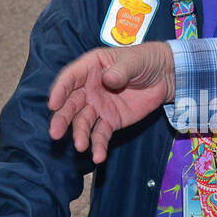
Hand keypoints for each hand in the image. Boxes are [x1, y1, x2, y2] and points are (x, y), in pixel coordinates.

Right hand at [48, 42, 174, 163]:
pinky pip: (101, 134)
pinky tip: (98, 156)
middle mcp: (89, 88)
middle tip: (55, 133)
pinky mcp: (110, 120)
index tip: (53, 104)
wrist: (164, 76)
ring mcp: (98, 106)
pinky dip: (98, 145)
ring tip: (80, 146)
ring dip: (79, 134)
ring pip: (83, 122)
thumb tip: (108, 79)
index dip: (60, 90)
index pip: (70, 78)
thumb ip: (121, 70)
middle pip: (70, 104)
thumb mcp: (134, 61)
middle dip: (62, 118)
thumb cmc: (144, 60)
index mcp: (90, 68)